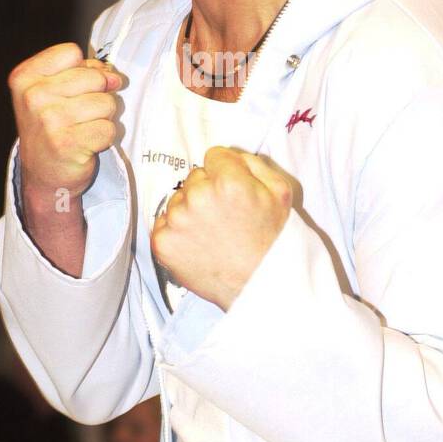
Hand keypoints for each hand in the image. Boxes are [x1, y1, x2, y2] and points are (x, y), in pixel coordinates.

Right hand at [7, 42, 125, 206]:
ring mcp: (49, 120)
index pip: (72, 52)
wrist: (43, 174)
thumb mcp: (54, 91)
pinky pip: (109, 129)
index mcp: (25, 78)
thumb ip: (83, 73)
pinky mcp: (68, 143)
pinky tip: (87, 144)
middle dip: (97, 95)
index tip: (74, 88)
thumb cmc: (52, 127)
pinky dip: (104, 138)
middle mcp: (33, 97)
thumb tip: (115, 78)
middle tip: (79, 114)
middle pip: (94, 77)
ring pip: (107, 103)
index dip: (82, 68)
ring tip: (83, 129)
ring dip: (103, 118)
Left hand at [150, 147, 295, 311]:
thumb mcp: (280, 193)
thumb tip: (229, 155)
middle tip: (224, 216)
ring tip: (211, 234)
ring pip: (178, 199)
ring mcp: (177, 221)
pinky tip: (196, 245)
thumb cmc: (271, 241)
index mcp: (228, 181)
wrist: (258, 286)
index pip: (214, 155)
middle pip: (194, 177)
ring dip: (190, 211)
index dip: (226, 172)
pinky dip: (176, 232)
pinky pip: (163, 223)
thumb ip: (253, 163)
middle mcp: (198, 197)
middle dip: (207, 190)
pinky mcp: (162, 243)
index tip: (232, 191)